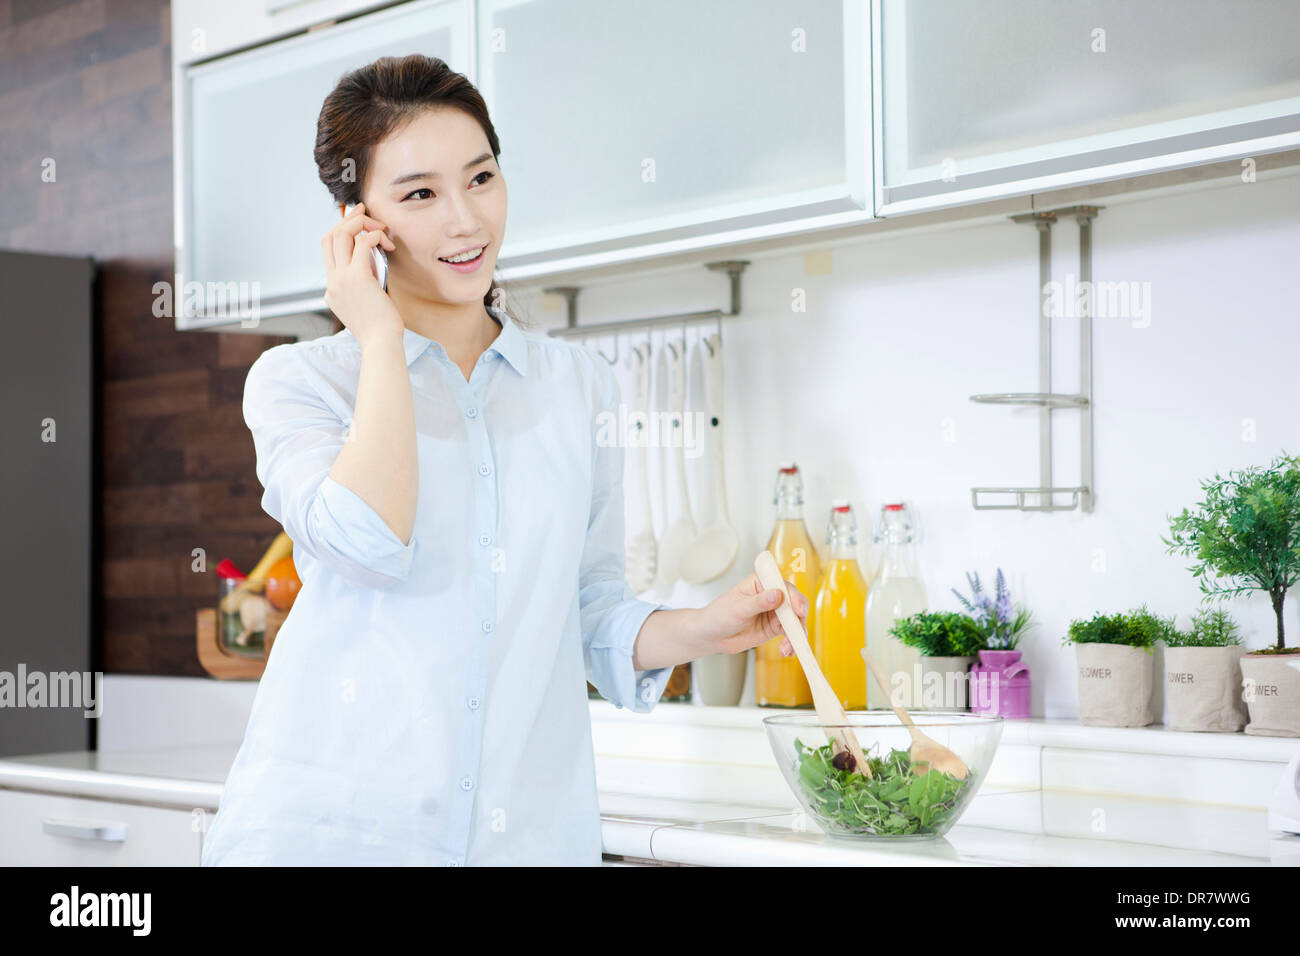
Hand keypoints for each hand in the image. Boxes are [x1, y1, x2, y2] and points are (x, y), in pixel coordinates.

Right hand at [321, 202, 402, 350]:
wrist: (381, 343)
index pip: (327, 250)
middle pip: (329, 237)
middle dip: (347, 220)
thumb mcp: (365, 304)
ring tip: (379, 226)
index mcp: (332, 289)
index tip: (356, 221)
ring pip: (341, 235)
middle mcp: (332, 281)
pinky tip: (385, 242)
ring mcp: (342, 279)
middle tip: (364, 211)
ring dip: (361, 224)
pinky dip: (374, 236)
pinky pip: (362, 243)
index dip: (339, 231)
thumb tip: (374, 266)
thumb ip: (364, 285)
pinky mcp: (358, 277)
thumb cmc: (380, 328)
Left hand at [698, 572, 809, 655]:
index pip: (784, 586)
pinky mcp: (775, 627)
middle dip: (799, 619)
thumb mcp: (739, 608)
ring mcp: (775, 611)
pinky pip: (790, 634)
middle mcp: (771, 595)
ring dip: (795, 635)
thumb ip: (759, 602)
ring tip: (787, 648)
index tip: (798, 610)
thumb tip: (777, 594)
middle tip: (798, 633)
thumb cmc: (720, 615)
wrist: (712, 635)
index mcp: (761, 583)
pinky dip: (792, 643)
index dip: (795, 598)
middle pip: (795, 604)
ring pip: (795, 621)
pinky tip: (787, 651)